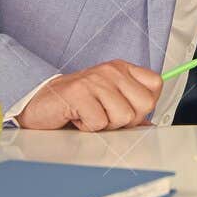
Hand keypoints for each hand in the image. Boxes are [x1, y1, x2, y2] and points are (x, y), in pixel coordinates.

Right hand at [16, 60, 162, 131]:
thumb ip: (131, 110)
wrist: (40, 104)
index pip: (156, 84)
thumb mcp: (109, 102)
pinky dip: (88, 127)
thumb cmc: (76, 104)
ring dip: (105, 124)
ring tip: (89, 114)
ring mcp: (95, 80)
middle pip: (145, 104)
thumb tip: (151, 125)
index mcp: (122, 69)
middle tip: (105, 115)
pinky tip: (77, 117)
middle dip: (127, 119)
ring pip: (123, 116)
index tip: (128, 108)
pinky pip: (99, 123)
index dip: (145, 104)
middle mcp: (111, 70)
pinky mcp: (78, 93)